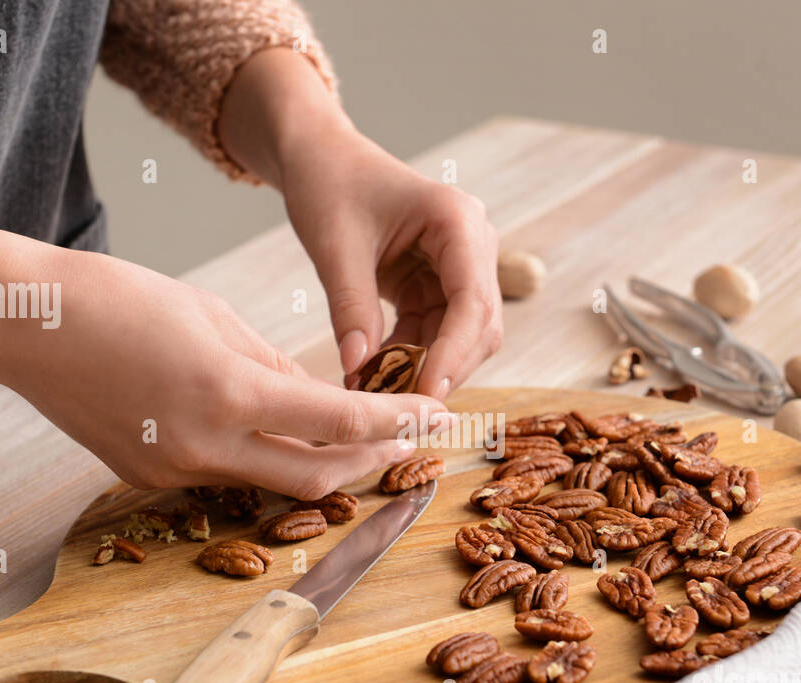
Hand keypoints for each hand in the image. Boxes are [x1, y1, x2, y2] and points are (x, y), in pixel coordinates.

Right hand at [0, 249, 444, 496]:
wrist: (25, 324)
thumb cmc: (119, 300)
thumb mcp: (215, 318)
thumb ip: (275, 368)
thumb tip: (323, 404)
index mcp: (227, 393)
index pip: (337, 422)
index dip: (395, 424)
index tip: (433, 417)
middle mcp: (203, 446)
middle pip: (315, 478)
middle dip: (370, 461)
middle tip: (408, 439)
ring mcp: (173, 470)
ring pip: (271, 483)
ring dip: (321, 466)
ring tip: (360, 439)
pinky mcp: (149, 477)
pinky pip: (225, 476)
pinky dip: (263, 459)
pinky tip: (280, 435)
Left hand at [280, 125, 502, 398]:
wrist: (321, 157)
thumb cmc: (329, 184)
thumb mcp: (335, 246)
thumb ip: (351, 308)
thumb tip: (357, 371)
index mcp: (457, 221)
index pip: (472, 302)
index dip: (453, 354)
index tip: (425, 395)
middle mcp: (472, 244)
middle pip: (479, 326)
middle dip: (442, 368)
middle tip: (397, 407)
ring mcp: (461, 265)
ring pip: (462, 337)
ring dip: (425, 367)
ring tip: (378, 392)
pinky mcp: (440, 283)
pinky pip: (437, 332)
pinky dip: (411, 356)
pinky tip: (375, 373)